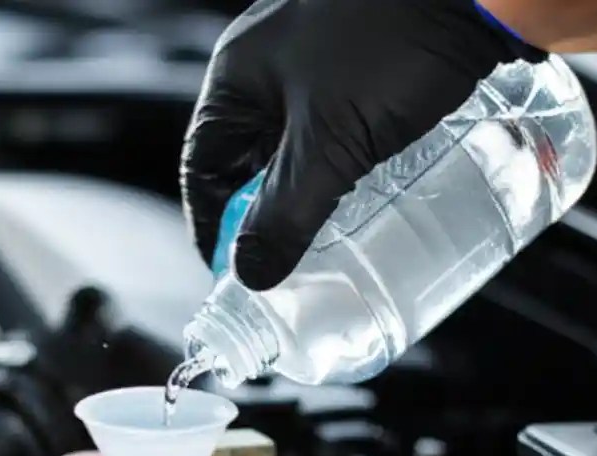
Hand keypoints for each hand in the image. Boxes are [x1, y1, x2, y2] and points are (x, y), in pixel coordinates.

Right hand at [179, 0, 542, 289]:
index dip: (212, 224)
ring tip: (329, 239)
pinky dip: (345, 167)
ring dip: (308, 192)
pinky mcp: (370, 63)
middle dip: (264, 214)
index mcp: (239, 73)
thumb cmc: (394, 41)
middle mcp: (273, 62)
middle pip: (249, 157)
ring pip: (298, 146)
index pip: (202, 163)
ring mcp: (322, 60)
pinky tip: (370, 195)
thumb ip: (287, 213)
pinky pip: (341, 129)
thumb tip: (251, 272)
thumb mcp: (331, 142)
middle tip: (285, 263)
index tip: (235, 270)